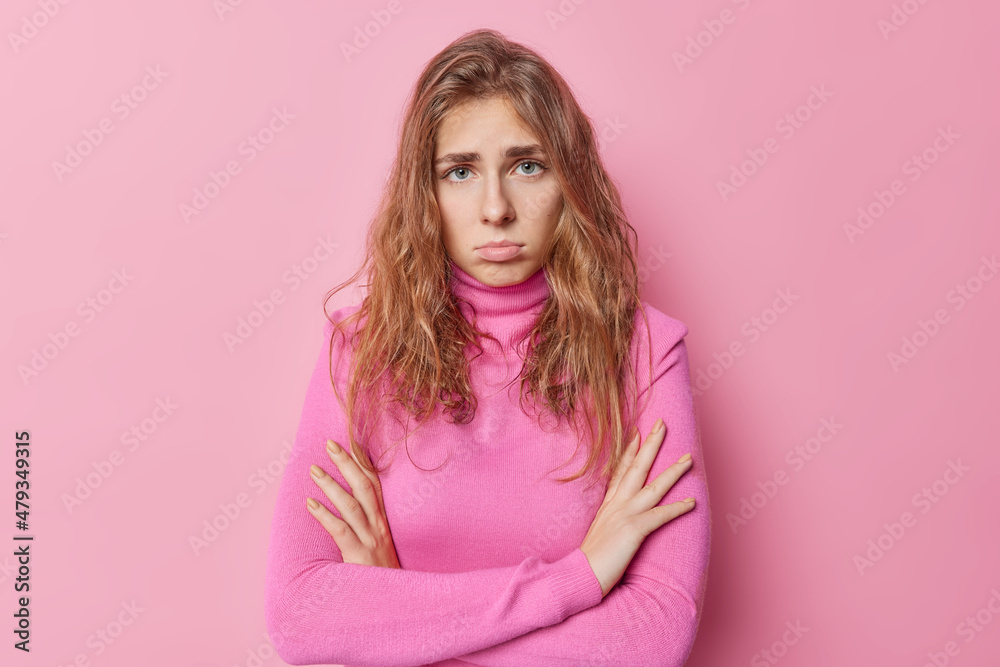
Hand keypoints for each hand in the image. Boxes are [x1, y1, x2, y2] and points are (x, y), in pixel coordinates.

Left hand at [306, 439, 400, 568]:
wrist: (397, 602)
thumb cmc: (383, 576)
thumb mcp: (380, 547)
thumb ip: (369, 528)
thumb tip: (352, 510)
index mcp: (383, 521)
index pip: (375, 485)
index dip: (363, 463)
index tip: (351, 443)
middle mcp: (379, 526)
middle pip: (363, 487)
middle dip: (346, 463)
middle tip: (329, 445)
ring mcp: (371, 539)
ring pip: (351, 505)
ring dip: (331, 484)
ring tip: (314, 470)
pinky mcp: (359, 554)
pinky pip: (341, 530)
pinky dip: (324, 515)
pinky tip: (310, 504)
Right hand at [580, 418, 694, 596]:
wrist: (578, 576)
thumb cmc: (588, 561)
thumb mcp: (597, 533)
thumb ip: (607, 521)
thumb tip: (614, 519)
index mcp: (607, 505)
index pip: (620, 471)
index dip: (630, 450)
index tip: (637, 432)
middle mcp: (616, 505)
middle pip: (637, 468)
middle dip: (651, 444)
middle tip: (661, 424)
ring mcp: (625, 515)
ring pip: (654, 487)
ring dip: (673, 472)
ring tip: (688, 458)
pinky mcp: (634, 530)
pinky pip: (660, 515)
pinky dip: (678, 508)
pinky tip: (692, 502)